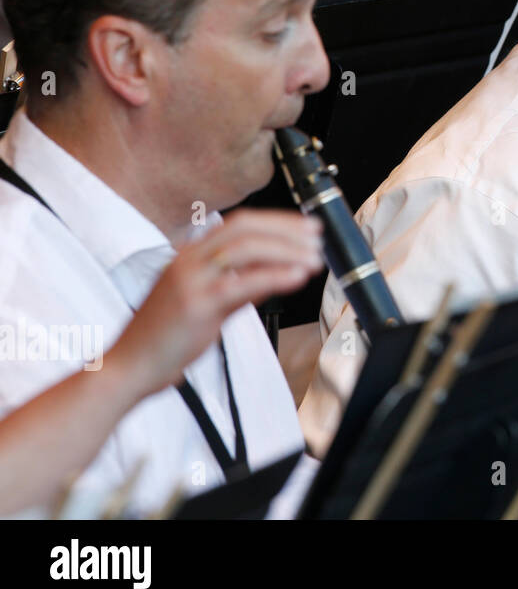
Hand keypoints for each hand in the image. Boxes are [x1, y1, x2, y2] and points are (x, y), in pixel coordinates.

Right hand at [109, 210, 323, 397]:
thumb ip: (241, 286)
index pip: (240, 224)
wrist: (129, 366)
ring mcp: (190, 280)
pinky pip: (241, 283)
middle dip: (286, 230)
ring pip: (245, 249)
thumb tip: (280, 274)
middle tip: (317, 238)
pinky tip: (297, 277)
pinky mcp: (195, 305)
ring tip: (314, 259)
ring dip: (286, 250)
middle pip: (244, 229)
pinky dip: (275, 276)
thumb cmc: (166, 336)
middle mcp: (188, 260)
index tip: (307, 227)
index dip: (278, 222)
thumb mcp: (208, 302)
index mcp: (189, 254)